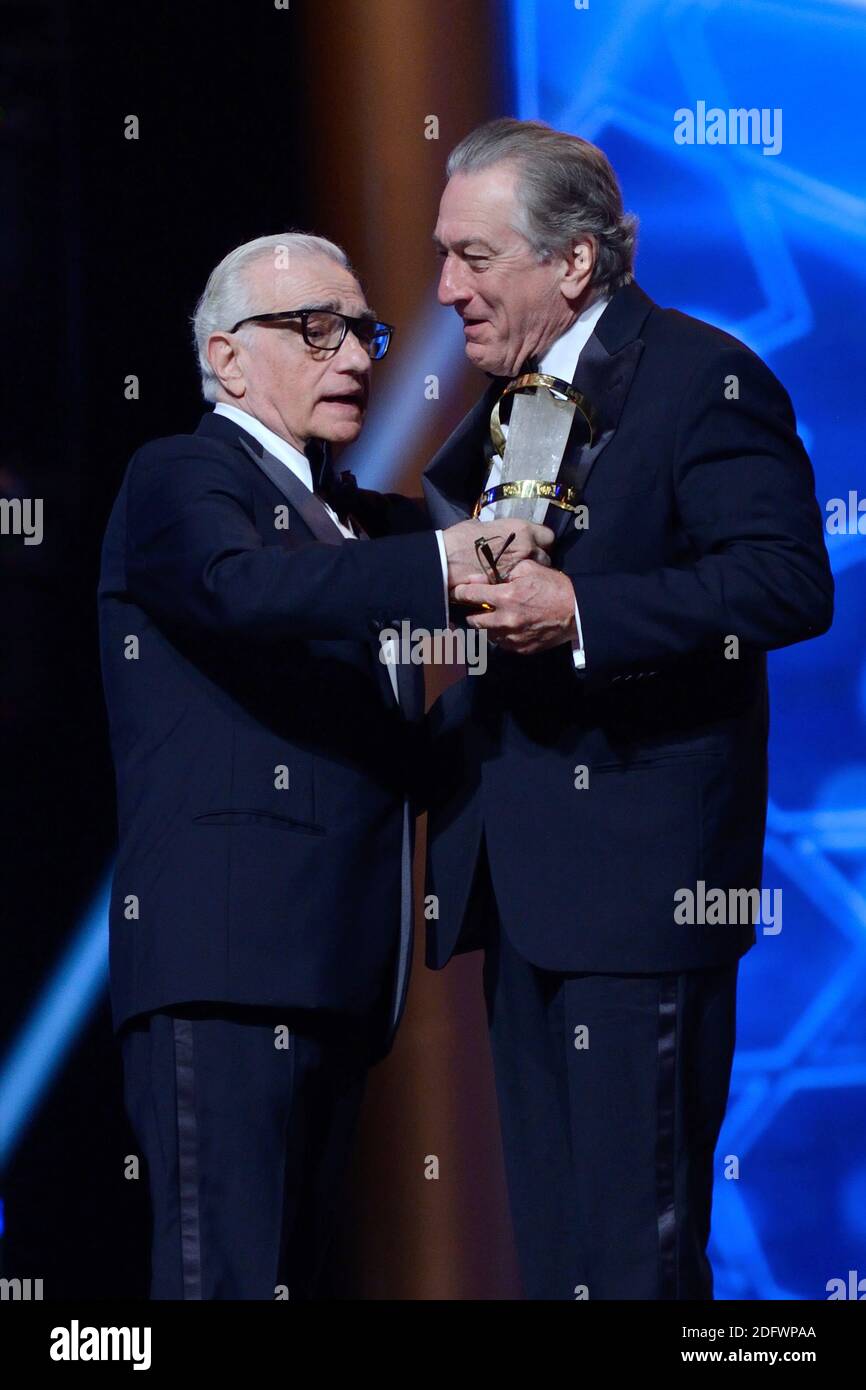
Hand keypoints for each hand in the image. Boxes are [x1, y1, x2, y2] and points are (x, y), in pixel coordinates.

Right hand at [442, 518, 553, 591]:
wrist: (446, 560)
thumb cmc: (459, 539)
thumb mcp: (480, 526)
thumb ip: (497, 530)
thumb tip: (498, 531)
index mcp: (521, 530)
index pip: (548, 536)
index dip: (541, 542)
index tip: (534, 545)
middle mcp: (526, 549)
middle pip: (545, 559)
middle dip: (537, 562)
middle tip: (525, 564)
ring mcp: (520, 570)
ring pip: (536, 576)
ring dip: (529, 577)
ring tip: (517, 578)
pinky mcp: (510, 587)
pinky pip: (521, 588)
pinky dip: (517, 589)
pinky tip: (509, 588)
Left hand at [452, 558, 577, 653]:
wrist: (576, 612)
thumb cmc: (553, 587)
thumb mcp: (528, 570)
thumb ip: (501, 572)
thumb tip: (478, 578)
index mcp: (505, 597)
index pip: (470, 595)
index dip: (460, 592)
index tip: (456, 592)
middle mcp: (505, 620)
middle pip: (473, 620)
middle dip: (473, 612)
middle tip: (479, 607)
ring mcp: (512, 637)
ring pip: (487, 634)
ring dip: (488, 625)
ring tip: (498, 617)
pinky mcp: (520, 649)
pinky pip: (502, 643)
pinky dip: (503, 635)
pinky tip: (512, 627)